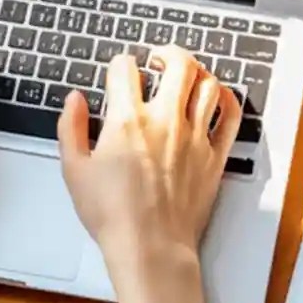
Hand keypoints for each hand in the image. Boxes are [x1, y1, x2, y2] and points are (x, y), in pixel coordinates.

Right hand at [57, 45, 240, 302]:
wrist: (150, 248)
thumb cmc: (112, 215)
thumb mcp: (74, 170)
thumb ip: (71, 128)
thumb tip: (75, 100)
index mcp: (127, 121)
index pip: (125, 69)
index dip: (119, 64)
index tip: (118, 72)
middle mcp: (165, 121)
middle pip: (177, 64)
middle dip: (165, 53)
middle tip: (158, 60)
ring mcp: (194, 137)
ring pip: (206, 84)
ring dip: (196, 71)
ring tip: (185, 75)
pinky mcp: (214, 155)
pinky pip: (230, 116)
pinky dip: (226, 98)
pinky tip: (216, 96)